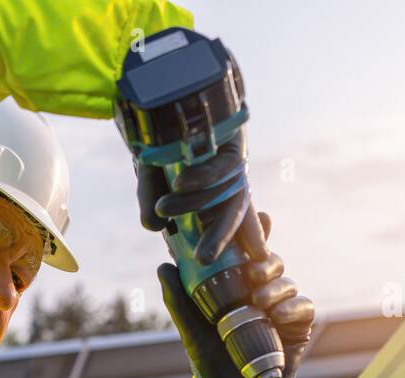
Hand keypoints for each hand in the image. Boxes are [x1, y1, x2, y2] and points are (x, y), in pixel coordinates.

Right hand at [135, 128, 267, 265]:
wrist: (167, 91)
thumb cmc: (161, 138)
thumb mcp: (151, 176)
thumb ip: (150, 203)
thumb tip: (153, 228)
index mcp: (217, 190)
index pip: (233, 220)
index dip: (245, 239)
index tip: (253, 258)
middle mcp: (229, 178)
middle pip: (233, 213)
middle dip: (220, 238)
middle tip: (203, 259)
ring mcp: (231, 160)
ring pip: (222, 192)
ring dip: (191, 204)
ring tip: (164, 208)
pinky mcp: (229, 140)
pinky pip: (220, 166)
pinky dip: (200, 178)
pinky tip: (180, 183)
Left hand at [158, 212, 314, 377]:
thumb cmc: (210, 360)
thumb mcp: (190, 330)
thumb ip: (179, 300)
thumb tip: (164, 267)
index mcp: (237, 285)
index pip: (247, 253)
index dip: (255, 233)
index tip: (257, 218)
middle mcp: (261, 291)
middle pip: (271, 261)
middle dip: (264, 261)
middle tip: (252, 271)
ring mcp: (281, 308)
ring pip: (286, 283)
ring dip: (275, 287)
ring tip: (258, 299)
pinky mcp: (298, 327)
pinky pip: (303, 307)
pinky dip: (292, 308)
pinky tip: (277, 315)